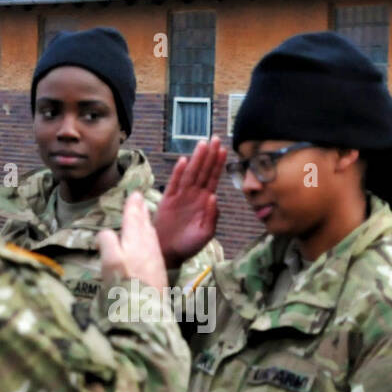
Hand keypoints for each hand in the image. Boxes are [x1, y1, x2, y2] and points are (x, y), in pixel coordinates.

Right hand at [98, 191, 167, 293]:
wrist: (147, 314)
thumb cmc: (125, 287)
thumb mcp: (110, 262)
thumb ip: (107, 243)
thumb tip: (105, 232)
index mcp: (135, 242)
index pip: (133, 218)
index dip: (132, 206)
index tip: (135, 194)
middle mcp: (148, 248)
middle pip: (145, 225)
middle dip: (142, 211)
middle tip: (141, 200)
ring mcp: (155, 261)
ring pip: (151, 236)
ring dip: (147, 223)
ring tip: (145, 216)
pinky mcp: (158, 274)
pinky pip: (155, 248)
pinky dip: (151, 238)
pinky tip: (150, 244)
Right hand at [155, 136, 224, 267]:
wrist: (169, 253)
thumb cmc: (189, 244)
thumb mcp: (206, 233)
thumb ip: (212, 216)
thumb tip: (213, 196)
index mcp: (205, 201)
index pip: (213, 178)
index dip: (218, 164)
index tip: (223, 149)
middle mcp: (194, 195)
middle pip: (203, 171)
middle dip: (210, 155)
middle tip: (216, 138)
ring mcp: (181, 196)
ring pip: (190, 173)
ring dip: (196, 159)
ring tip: (202, 144)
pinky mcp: (168, 200)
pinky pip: (174, 183)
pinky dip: (178, 172)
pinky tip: (183, 161)